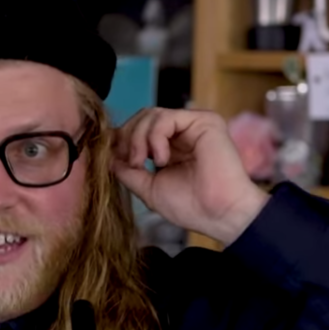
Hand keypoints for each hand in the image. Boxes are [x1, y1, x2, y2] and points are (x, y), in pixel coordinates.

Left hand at [111, 108, 268, 246]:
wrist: (219, 214)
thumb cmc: (191, 206)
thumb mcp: (149, 188)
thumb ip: (129, 172)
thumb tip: (108, 158)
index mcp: (171, 147)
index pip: (139, 129)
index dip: (121, 139)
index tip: (111, 157)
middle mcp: (183, 133)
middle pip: (143, 117)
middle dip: (127, 137)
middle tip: (130, 162)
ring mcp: (193, 125)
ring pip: (151, 115)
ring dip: (138, 138)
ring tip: (142, 163)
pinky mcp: (204, 121)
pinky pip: (166, 117)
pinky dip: (155, 137)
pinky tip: (162, 159)